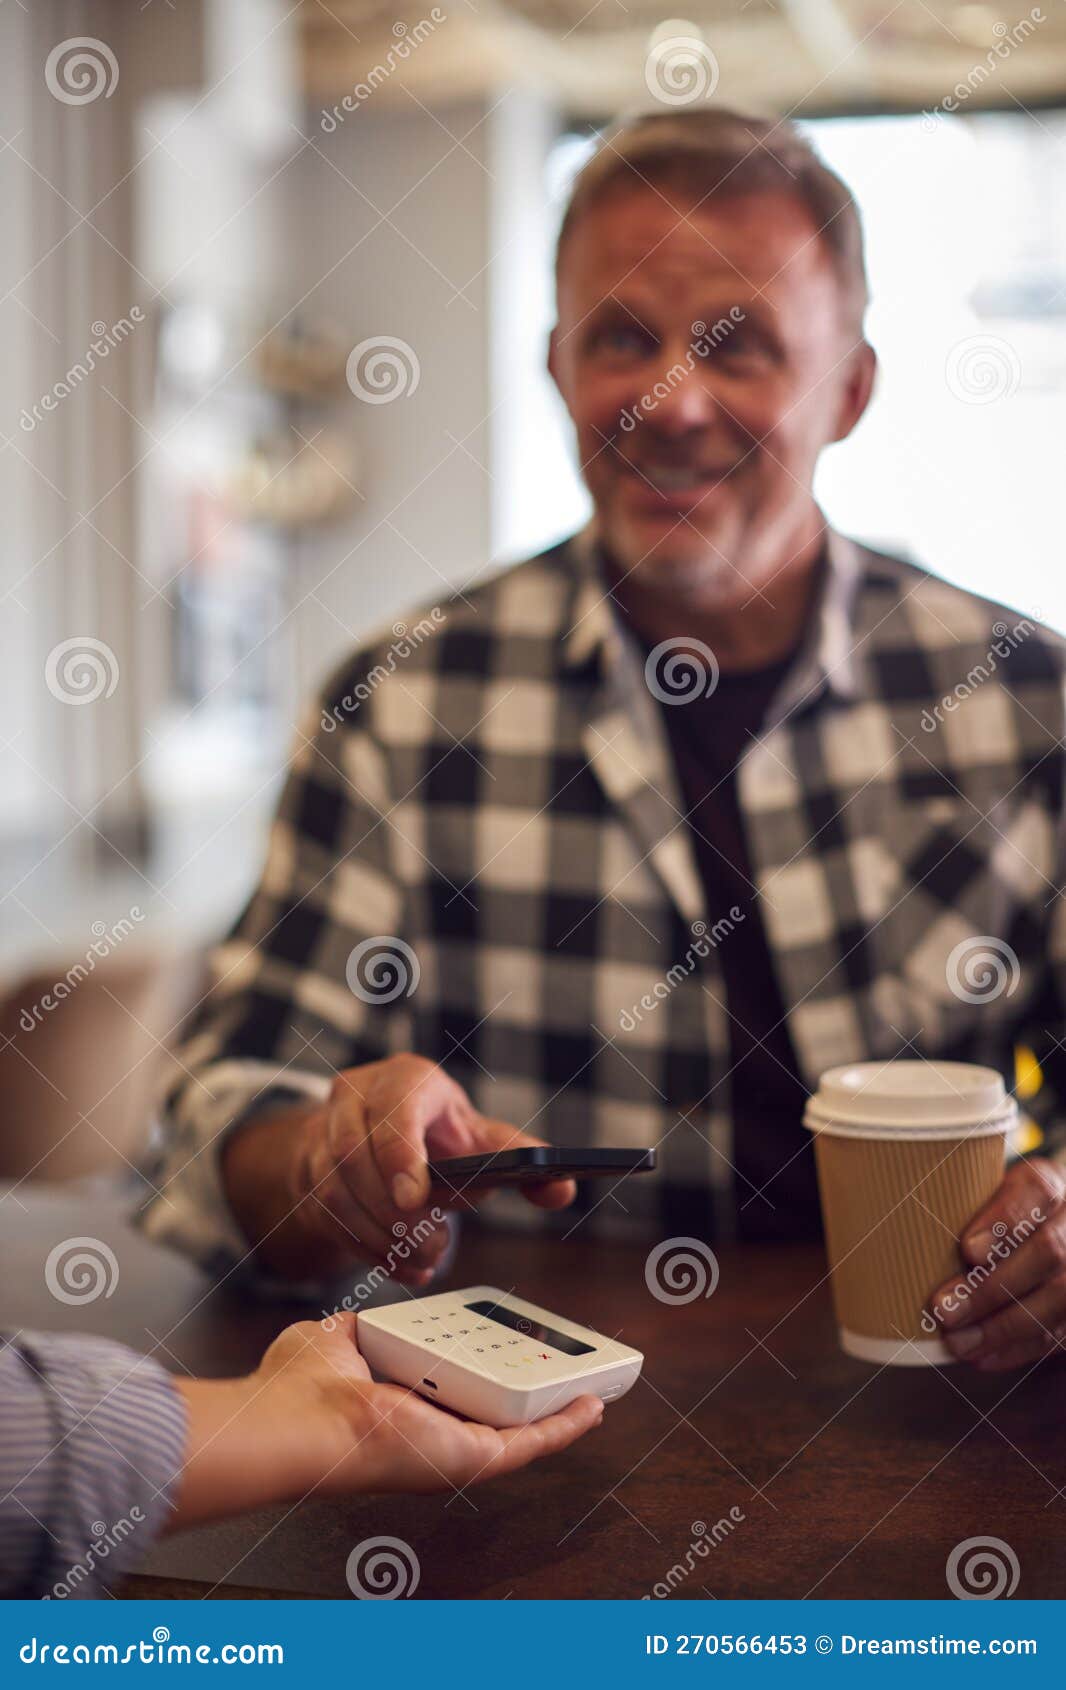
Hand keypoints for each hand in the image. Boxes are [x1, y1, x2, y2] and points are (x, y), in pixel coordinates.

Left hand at [172, 1314, 603, 1527]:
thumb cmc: (295, 1388)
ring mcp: (451, 1448)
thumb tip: (361, 1321)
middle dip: (531, 1383)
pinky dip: (565, 1425)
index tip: (510, 1343)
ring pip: (523, 1426)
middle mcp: (429, 1431)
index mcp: (397, 1404)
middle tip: (563, 1359)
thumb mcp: (336, 1340)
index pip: (451, 1387)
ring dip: (561, 1402)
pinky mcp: (469, 1457)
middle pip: (494, 1406)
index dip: (483, 1365)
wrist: (293, 1418)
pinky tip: (591, 1405)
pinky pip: (530, 1442)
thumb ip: (356, 1332)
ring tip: (593, 1376)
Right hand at [295, 1055, 575, 1282]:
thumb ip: (523, 1160)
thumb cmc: (440, 1135)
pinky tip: (400, 1267)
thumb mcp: (482, 1139)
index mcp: (406, 1078)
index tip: (416, 1200)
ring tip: (423, 1259)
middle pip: (355, 1154)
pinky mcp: (307, 1172)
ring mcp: (323, 1132)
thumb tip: (563, 1188)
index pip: (394, 1104)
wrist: (381, 1138)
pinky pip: (325, 1215)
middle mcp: (355, 1095)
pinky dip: (364, 1248)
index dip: (400, 1151)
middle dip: (393, 1211)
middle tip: (430, 1246)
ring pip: (335, 1189)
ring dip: (380, 1235)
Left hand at [927, 1156, 1065, 1371]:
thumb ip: (950, 1201)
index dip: (1004, 1221)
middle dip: (993, 1287)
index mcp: (1048, 1183)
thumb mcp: (983, 1190)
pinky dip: (1019, 1349)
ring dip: (1003, 1327)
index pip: (1036, 1189)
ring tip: (957, 1342)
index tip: (966, 1249)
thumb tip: (867, 1214)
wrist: (1055, 1229)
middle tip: (942, 1308)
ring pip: (1059, 1298)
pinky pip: (1060, 1334)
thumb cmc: (1000, 1211)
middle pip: (1048, 1252)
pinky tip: (983, 1356)